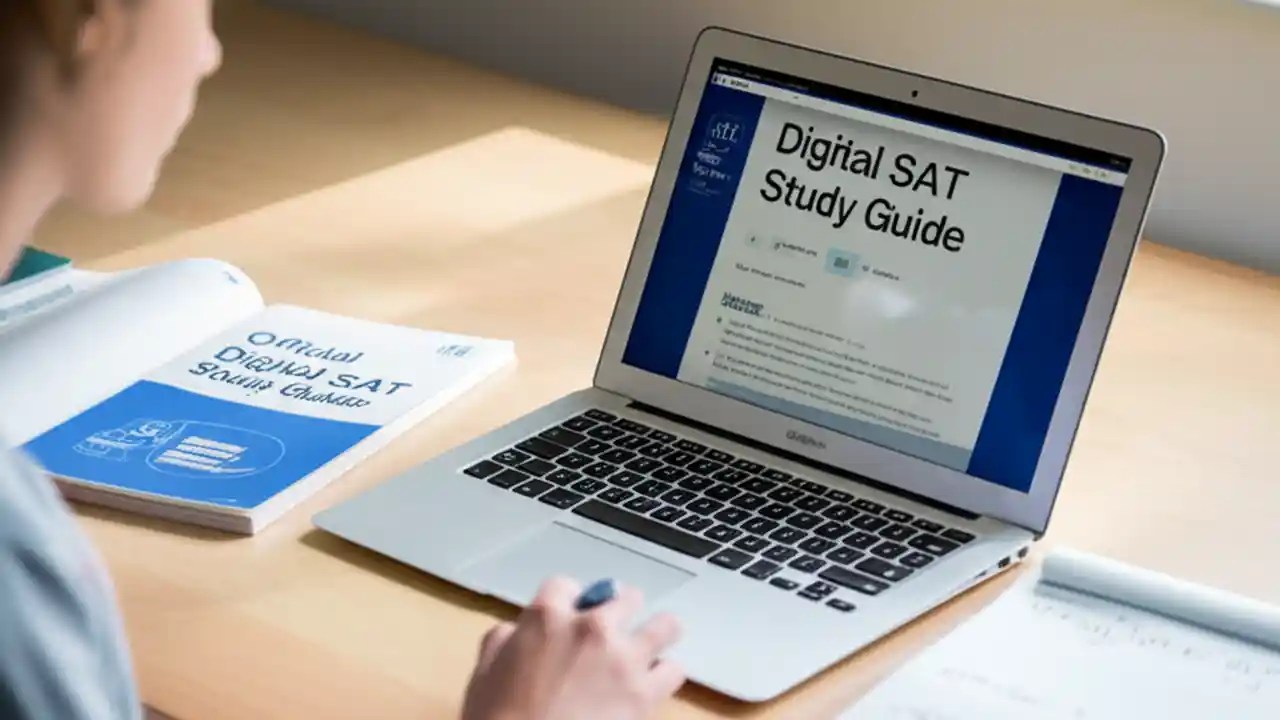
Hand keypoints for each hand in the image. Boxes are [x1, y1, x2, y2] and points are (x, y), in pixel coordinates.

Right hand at [461, 577, 685, 719]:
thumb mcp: (484, 672)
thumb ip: (506, 640)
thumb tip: (518, 632)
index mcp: (547, 616)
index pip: (565, 585)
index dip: (565, 602)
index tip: (567, 617)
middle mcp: (591, 628)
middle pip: (626, 597)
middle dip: (619, 611)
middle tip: (612, 633)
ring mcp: (624, 659)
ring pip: (665, 626)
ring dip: (655, 636)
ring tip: (647, 650)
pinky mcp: (646, 694)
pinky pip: (673, 670)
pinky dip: (663, 676)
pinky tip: (651, 685)